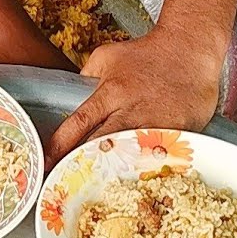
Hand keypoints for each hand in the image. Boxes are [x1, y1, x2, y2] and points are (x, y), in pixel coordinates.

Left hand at [44, 26, 222, 165]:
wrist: (190, 48)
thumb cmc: (146, 52)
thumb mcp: (107, 56)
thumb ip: (87, 76)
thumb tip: (72, 94)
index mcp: (110, 93)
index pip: (78, 123)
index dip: (59, 145)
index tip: (46, 162)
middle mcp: (130, 110)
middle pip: (100, 145)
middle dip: (82, 165)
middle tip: (68, 181)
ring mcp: (156, 123)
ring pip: (129, 156)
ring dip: (114, 171)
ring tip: (101, 189)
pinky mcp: (179, 132)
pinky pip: (159, 156)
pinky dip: (147, 169)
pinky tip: (140, 182)